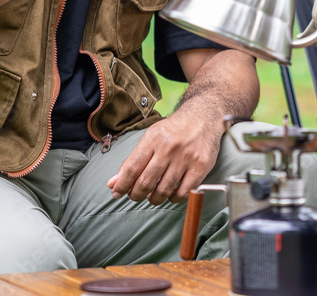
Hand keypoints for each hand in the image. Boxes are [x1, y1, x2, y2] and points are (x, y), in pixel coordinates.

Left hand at [106, 108, 222, 205]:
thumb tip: (113, 183)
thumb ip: (133, 160)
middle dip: (136, 194)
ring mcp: (186, 158)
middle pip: (146, 182)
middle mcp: (169, 148)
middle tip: (135, 195)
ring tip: (152, 196)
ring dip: (154, 199)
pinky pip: (183, 193)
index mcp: (153, 139)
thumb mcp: (151, 137)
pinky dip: (173, 198)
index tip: (116, 193)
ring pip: (163, 191)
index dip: (121, 185)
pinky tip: (170, 194)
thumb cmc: (175, 129)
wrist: (203, 117)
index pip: (132, 168)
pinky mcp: (201, 166)